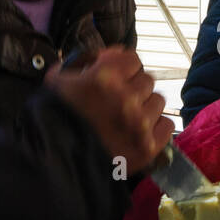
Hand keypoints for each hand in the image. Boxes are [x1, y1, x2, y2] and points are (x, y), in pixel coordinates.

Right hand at [43, 46, 172, 174]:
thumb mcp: (58, 79)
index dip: (124, 68)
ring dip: (145, 107)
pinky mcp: (148, 147)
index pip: (133, 59)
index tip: (117, 77)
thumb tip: (105, 56)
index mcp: (105, 77)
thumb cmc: (53, 120)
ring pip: (158, 102)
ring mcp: (140, 123)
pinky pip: (166, 126)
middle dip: (133, 88)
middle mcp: (126, 97)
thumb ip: (82, 61)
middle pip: (147, 81)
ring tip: (127, 119)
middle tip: (119, 101)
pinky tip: (139, 132)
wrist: (55, 163)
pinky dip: (156, 128)